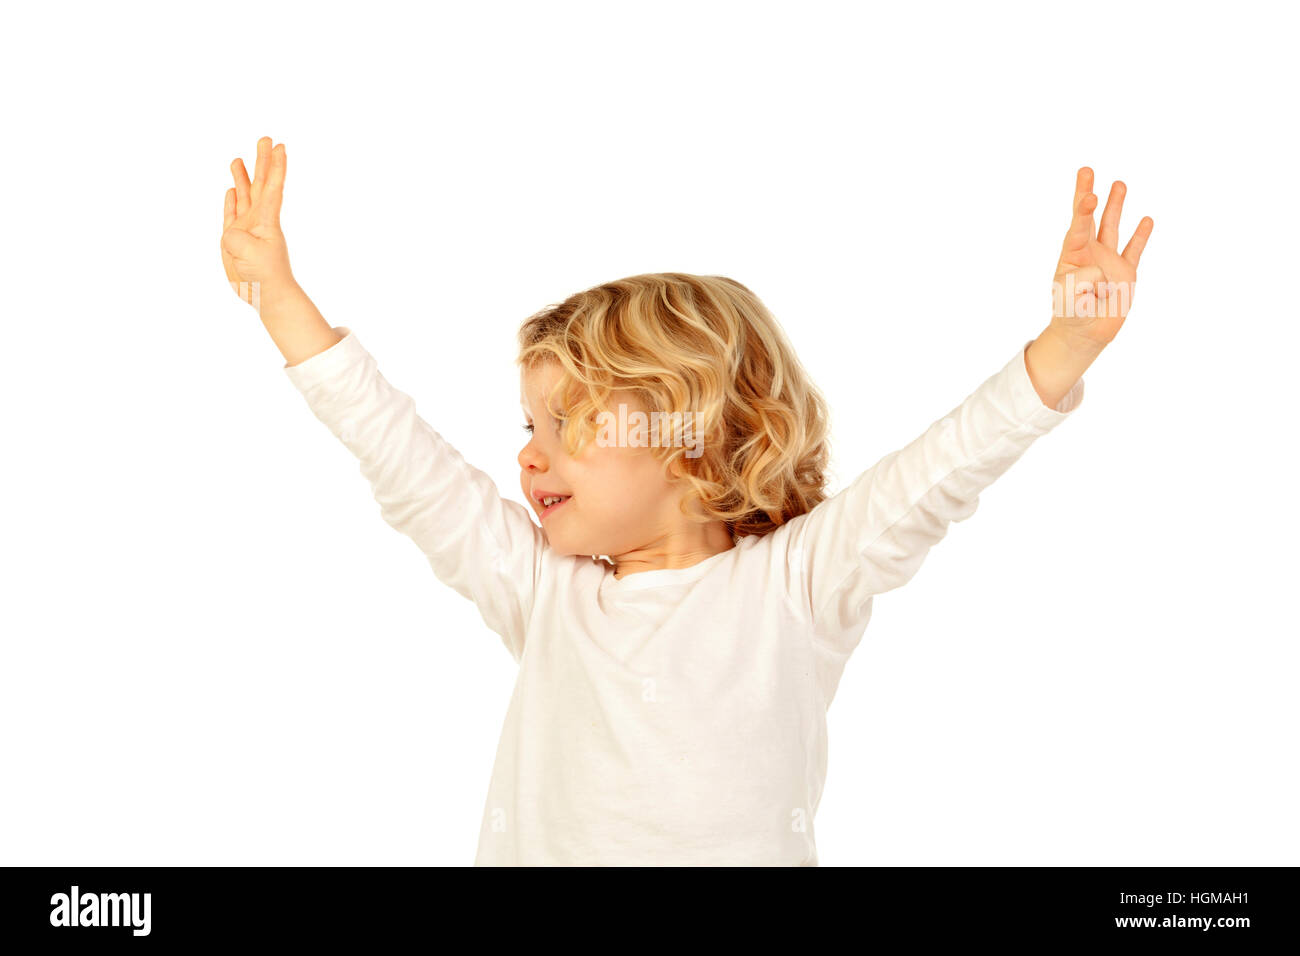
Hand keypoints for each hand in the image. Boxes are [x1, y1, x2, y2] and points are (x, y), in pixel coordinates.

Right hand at [221, 136, 294, 307]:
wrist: (266, 295)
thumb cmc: (264, 275)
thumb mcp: (247, 253)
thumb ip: (235, 237)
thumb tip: (229, 232)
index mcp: (266, 220)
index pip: (272, 187)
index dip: (276, 167)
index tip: (280, 146)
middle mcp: (257, 220)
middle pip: (260, 184)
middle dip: (262, 161)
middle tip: (265, 138)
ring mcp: (246, 229)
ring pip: (244, 196)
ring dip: (242, 178)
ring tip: (238, 159)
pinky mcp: (234, 240)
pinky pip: (232, 214)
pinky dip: (232, 201)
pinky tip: (232, 190)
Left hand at [1051, 167, 1152, 349]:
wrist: (1084, 334)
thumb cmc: (1070, 315)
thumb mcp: (1070, 300)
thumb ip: (1082, 282)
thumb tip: (1102, 270)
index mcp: (1072, 256)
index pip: (1077, 229)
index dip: (1083, 212)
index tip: (1089, 197)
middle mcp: (1090, 252)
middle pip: (1089, 218)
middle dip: (1087, 194)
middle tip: (1086, 170)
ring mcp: (1108, 260)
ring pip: (1112, 227)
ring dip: (1116, 205)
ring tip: (1118, 183)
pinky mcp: (1126, 271)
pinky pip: (1134, 250)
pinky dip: (1141, 236)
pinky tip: (1146, 220)